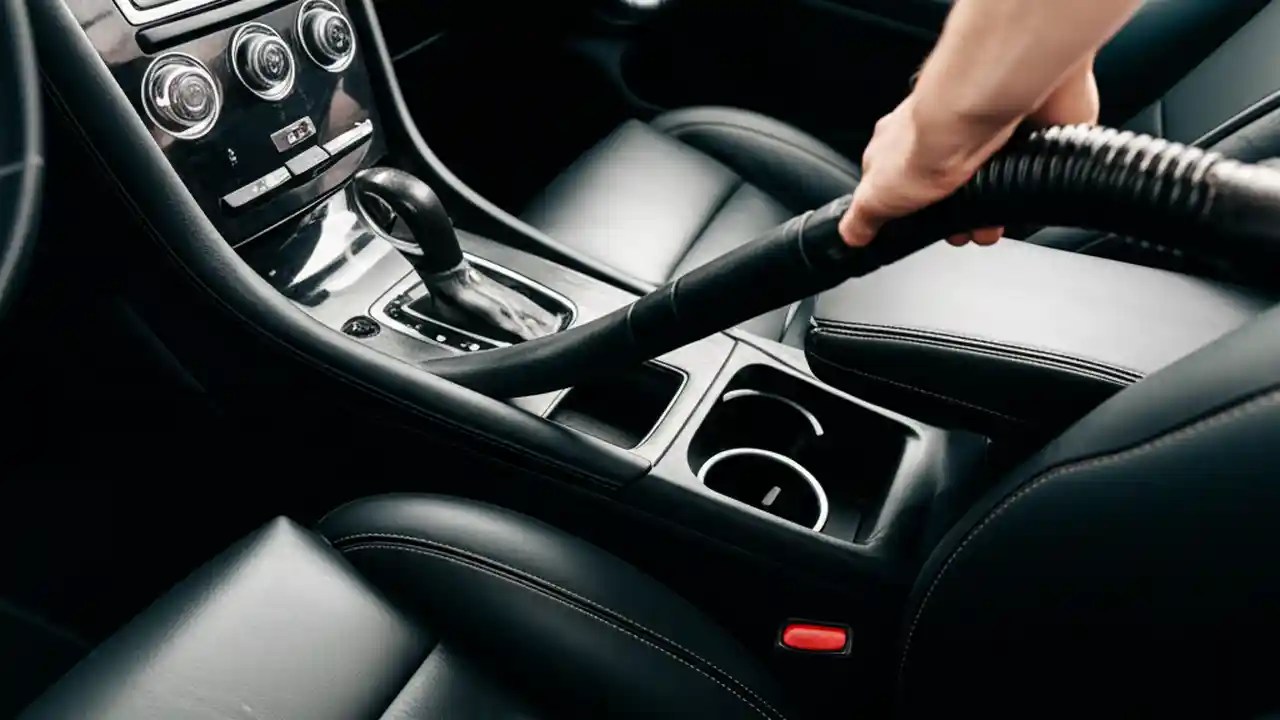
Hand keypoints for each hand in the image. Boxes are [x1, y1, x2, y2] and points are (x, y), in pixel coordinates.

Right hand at [839, 62, 1100, 247]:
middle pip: (947, 187)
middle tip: (965, 232)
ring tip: (993, 223)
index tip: (925, 234)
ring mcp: (979, 128)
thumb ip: (863, 215)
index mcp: (897, 146)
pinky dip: (1021, 185)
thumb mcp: (878, 196)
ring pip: (985, 179)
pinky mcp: (1019, 127)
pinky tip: (1019, 196)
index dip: (913, 216)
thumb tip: (851, 233)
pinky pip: (1022, 165)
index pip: (898, 187)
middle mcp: (938, 131)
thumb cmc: (931, 140)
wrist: (984, 107)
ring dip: (990, 209)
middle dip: (958, 218)